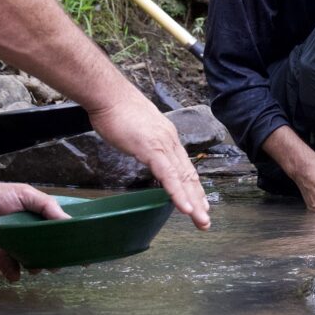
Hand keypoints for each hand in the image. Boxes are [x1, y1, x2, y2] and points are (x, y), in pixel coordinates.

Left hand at [0, 181, 71, 280]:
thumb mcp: (26, 194)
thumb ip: (47, 207)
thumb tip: (68, 222)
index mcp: (40, 222)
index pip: (61, 235)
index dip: (72, 244)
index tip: (85, 256)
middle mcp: (31, 238)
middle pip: (50, 253)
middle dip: (57, 260)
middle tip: (57, 263)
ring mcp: (16, 249)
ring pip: (34, 265)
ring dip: (38, 267)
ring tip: (37, 265)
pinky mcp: (0, 259)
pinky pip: (12, 272)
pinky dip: (16, 274)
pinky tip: (17, 270)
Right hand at [86, 92, 211, 229]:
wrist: (108, 94)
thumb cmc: (116, 109)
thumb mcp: (136, 130)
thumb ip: (144, 141)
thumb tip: (142, 148)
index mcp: (167, 137)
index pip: (183, 166)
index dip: (192, 186)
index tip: (199, 203)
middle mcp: (170, 141)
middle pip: (188, 175)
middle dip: (198, 199)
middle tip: (205, 220)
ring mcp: (162, 144)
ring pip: (183, 178)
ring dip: (193, 201)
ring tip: (201, 220)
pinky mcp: (151, 148)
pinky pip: (169, 175)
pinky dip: (178, 193)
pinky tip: (186, 208)